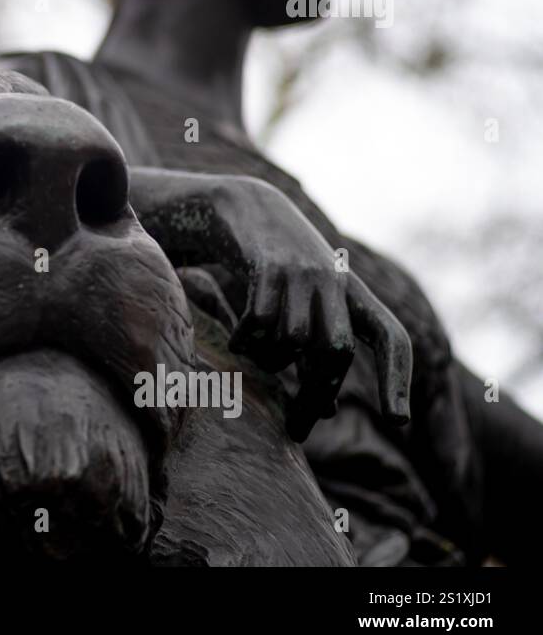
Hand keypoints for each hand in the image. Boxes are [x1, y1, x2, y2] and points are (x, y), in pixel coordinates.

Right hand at [132, 169, 412, 440]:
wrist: (245, 206)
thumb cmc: (279, 269)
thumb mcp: (307, 305)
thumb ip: (319, 351)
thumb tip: (327, 411)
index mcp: (353, 294)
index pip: (392, 338)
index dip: (397, 378)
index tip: (397, 421)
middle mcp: (334, 281)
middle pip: (336, 350)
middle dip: (315, 392)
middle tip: (296, 428)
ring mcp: (301, 271)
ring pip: (294, 339)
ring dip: (272, 361)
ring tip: (256, 361)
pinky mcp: (267, 264)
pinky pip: (260, 320)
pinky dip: (247, 340)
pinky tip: (237, 343)